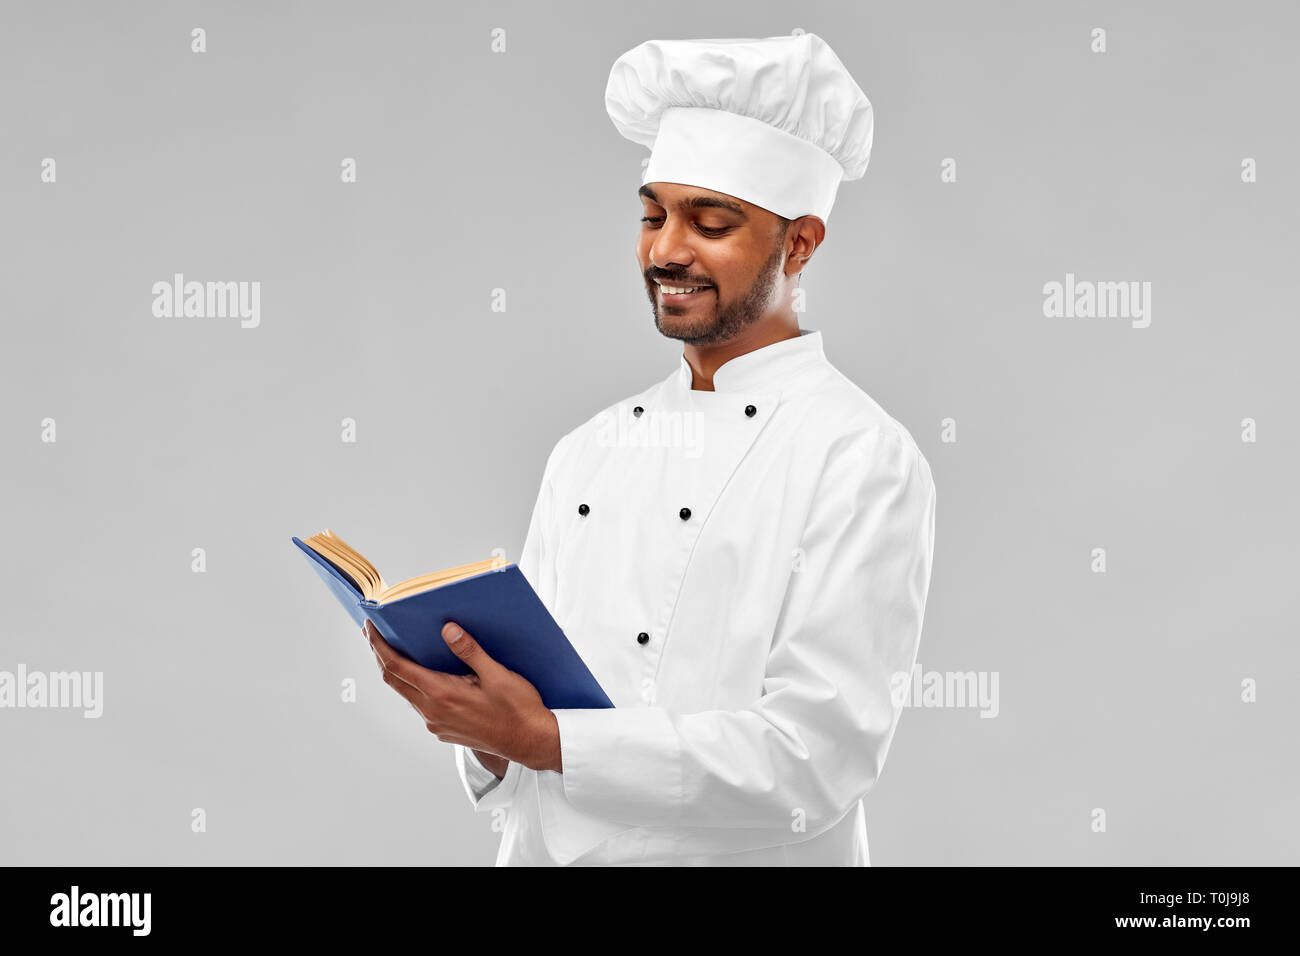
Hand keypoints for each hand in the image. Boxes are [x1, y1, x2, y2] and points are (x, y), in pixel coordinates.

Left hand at [362, 619, 562, 772]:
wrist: (530, 742)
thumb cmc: (518, 709)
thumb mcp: (497, 674)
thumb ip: (470, 651)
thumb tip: (447, 629)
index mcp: (442, 695)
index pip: (396, 667)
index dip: (379, 646)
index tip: (369, 627)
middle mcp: (432, 712)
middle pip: (393, 680)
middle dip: (380, 655)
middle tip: (373, 632)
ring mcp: (436, 724)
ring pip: (405, 693)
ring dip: (396, 671)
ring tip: (396, 649)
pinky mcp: (443, 730)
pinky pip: (420, 704)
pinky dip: (413, 685)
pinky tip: (423, 674)